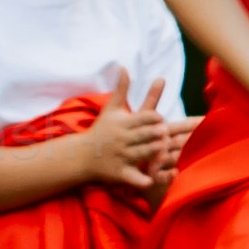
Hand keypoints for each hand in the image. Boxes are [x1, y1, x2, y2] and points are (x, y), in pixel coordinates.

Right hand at [75, 66, 183, 194]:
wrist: (81, 156)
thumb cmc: (101, 130)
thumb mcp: (111, 109)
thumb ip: (121, 89)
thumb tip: (123, 66)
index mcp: (123, 124)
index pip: (142, 118)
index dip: (153, 118)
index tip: (162, 119)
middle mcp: (122, 139)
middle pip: (145, 135)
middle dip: (156, 134)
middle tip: (167, 133)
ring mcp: (121, 157)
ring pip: (142, 153)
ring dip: (154, 153)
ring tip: (165, 151)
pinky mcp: (120, 173)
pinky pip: (132, 177)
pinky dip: (141, 180)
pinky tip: (151, 181)